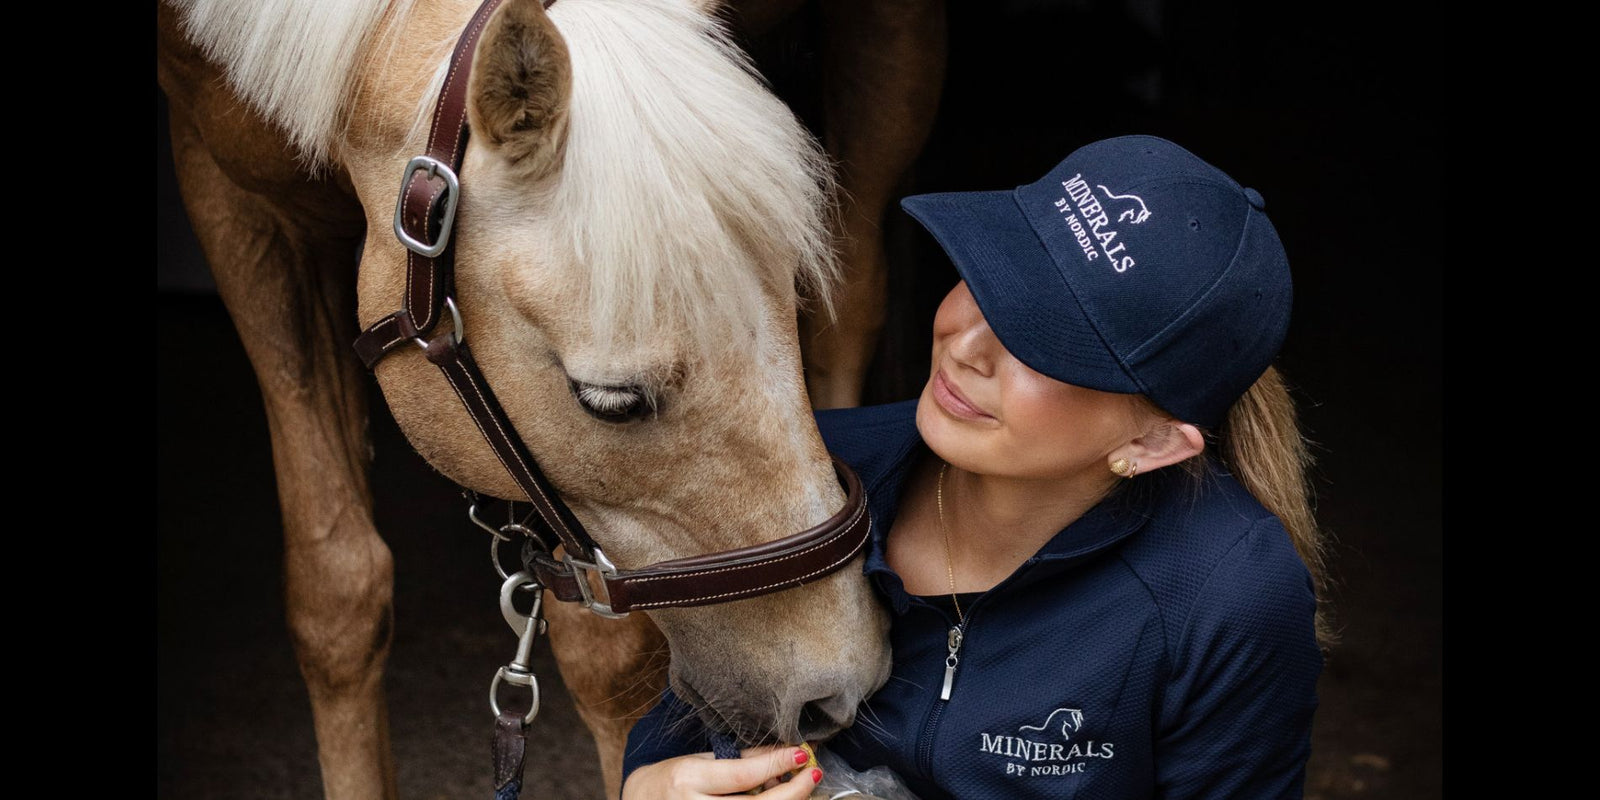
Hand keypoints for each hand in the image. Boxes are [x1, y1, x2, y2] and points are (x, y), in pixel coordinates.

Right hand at [621, 744, 822, 798]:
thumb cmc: (673, 778)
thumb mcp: (701, 760)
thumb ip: (740, 758)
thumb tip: (783, 751)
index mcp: (688, 778)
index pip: (742, 775)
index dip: (776, 764)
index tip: (801, 753)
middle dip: (793, 792)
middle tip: (814, 774)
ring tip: (795, 788)